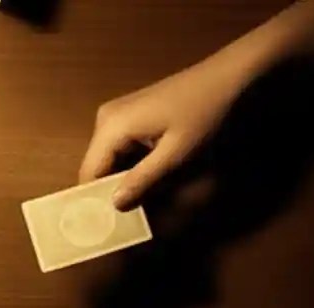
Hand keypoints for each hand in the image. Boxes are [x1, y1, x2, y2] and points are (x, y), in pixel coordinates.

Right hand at [79, 52, 252, 210]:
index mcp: (111, 126)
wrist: (224, 76)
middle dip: (107, 191)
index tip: (105, 225)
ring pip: (107, 159)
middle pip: (95, 166)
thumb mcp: (175, 153)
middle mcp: (105, 119)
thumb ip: (142, 180)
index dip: (94, 200)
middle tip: (123, 218)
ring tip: (135, 203)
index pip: (89, 172)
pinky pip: (118, 148)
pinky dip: (127, 166)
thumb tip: (114, 205)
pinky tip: (143, 180)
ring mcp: (116, 114)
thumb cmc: (202, 113)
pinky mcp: (128, 115)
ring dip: (119, 180)